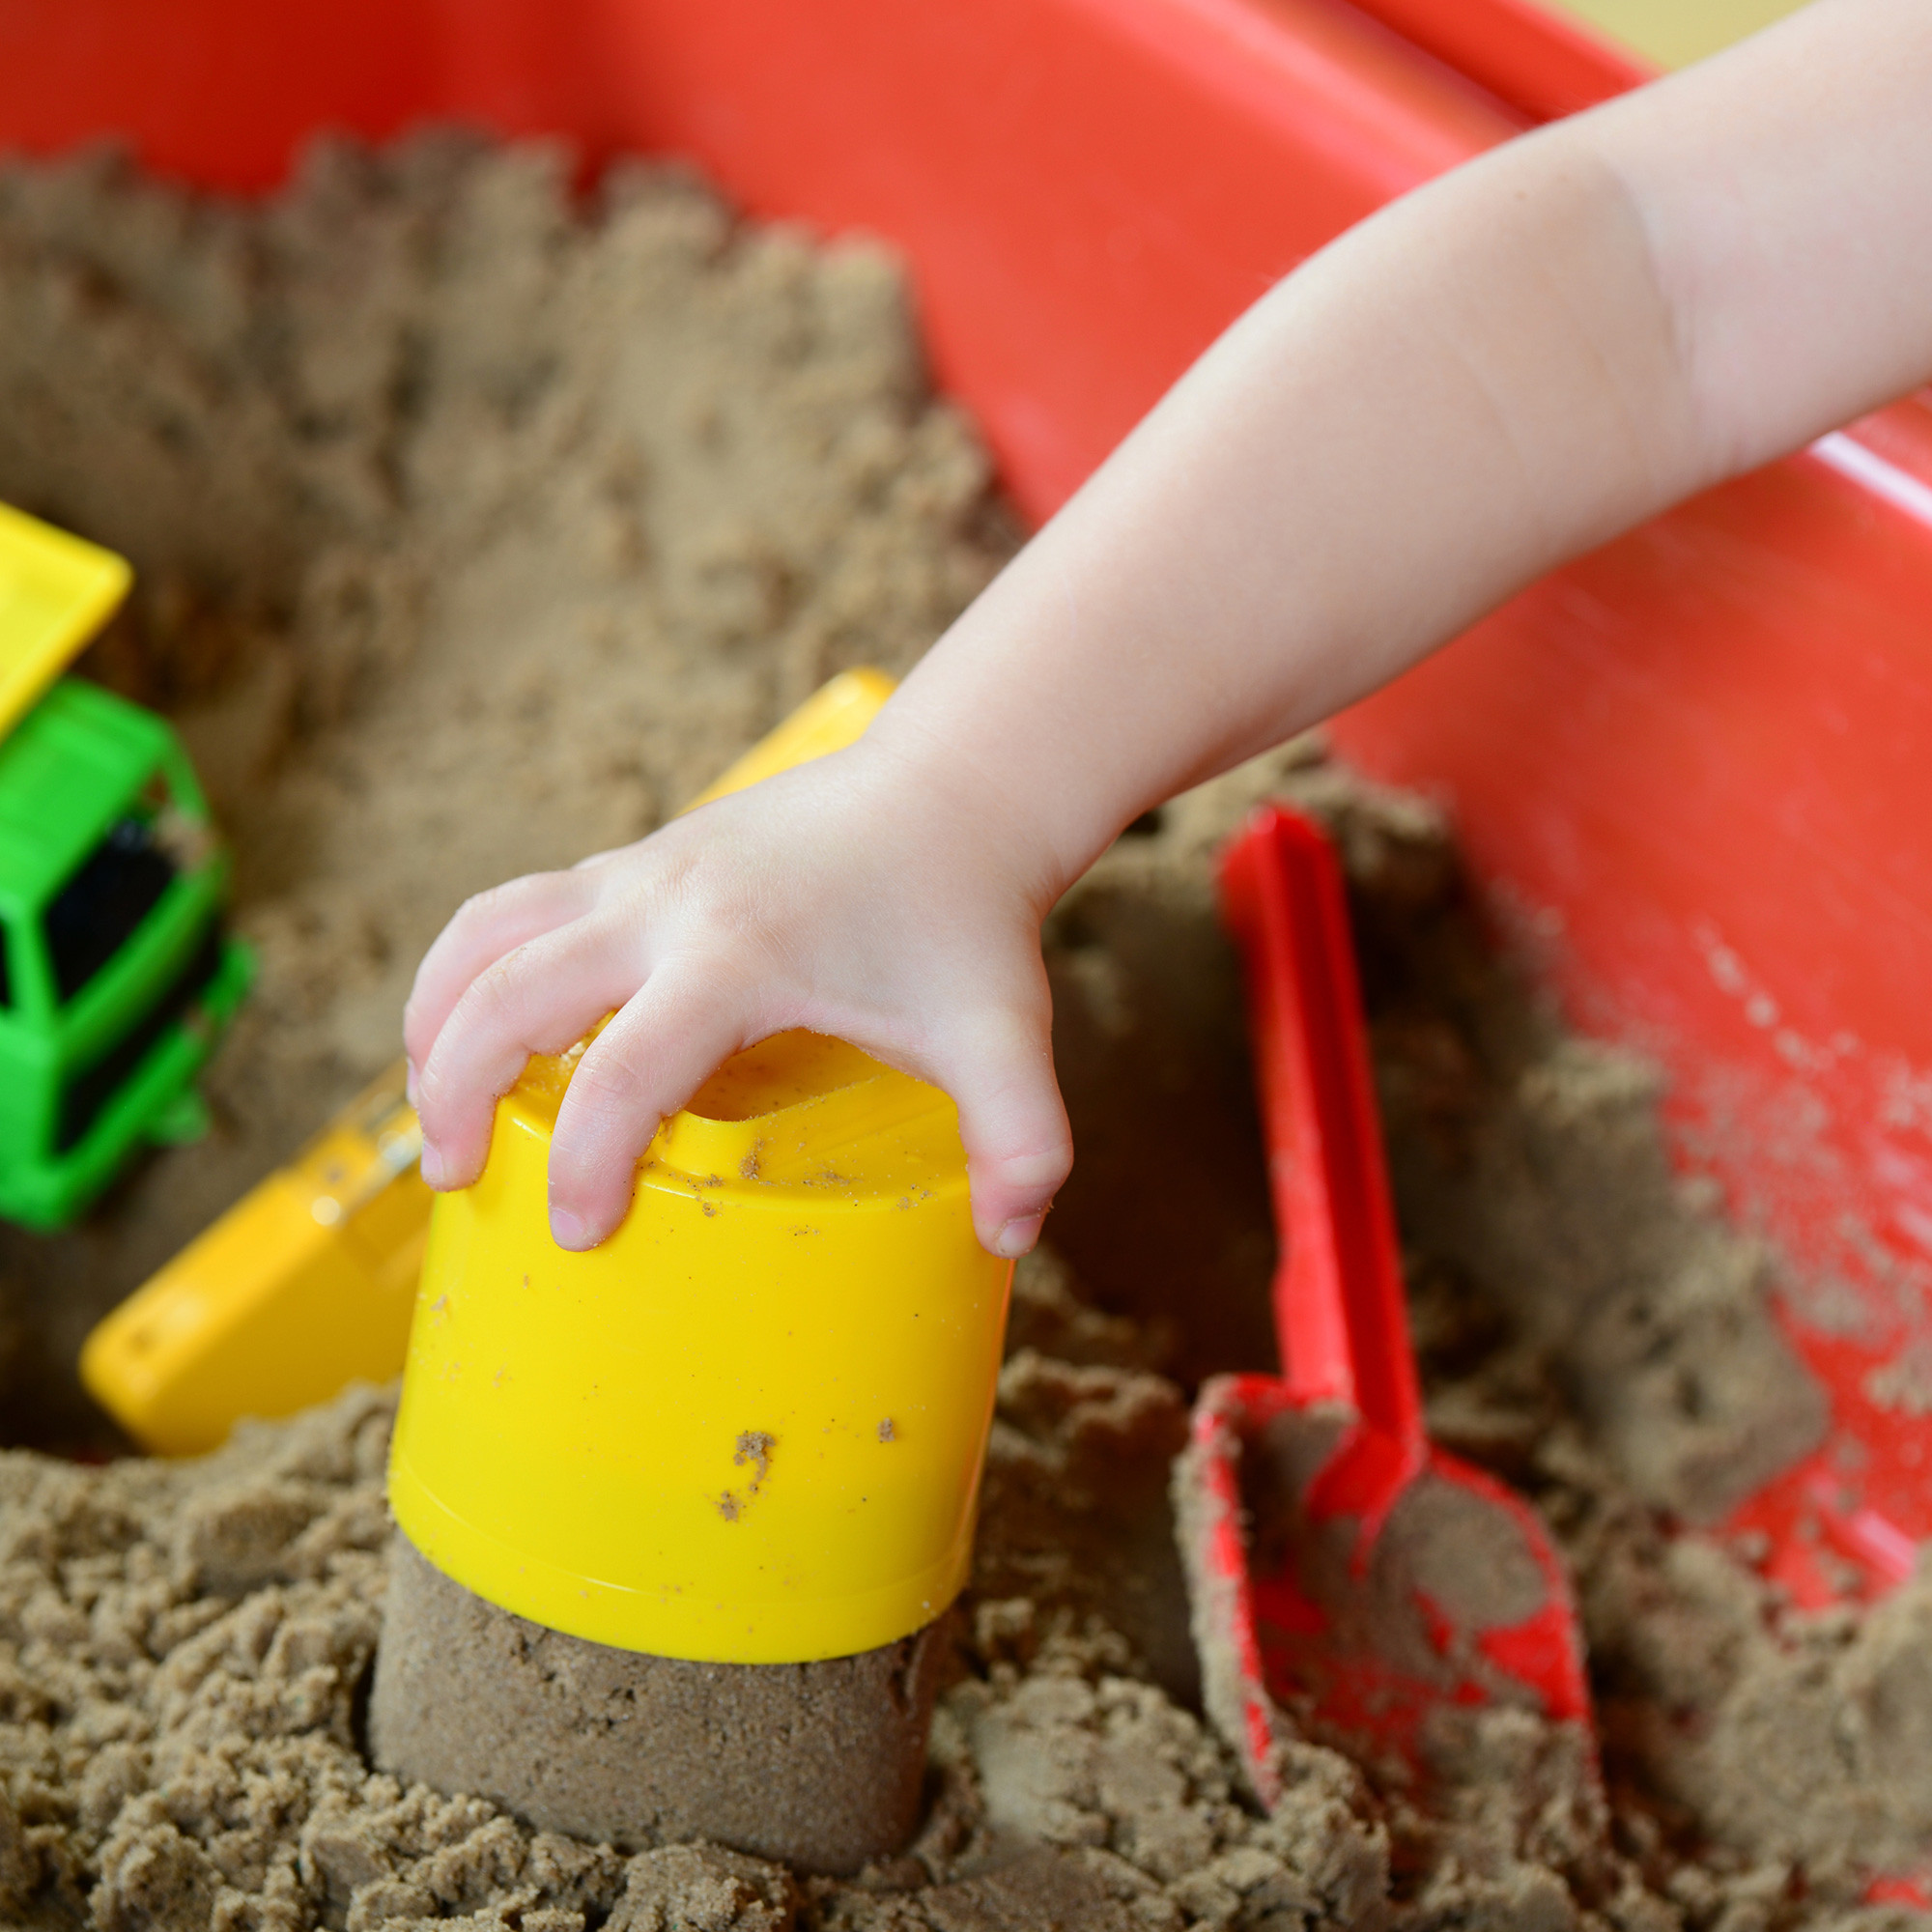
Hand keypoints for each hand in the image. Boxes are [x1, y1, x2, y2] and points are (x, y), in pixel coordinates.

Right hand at [403, 736, 1072, 1256]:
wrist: (948, 790)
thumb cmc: (966, 919)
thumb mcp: (1004, 1032)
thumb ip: (1022, 1137)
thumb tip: (1008, 1237)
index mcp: (740, 954)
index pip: (628, 1067)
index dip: (587, 1159)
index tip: (578, 1232)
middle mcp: (665, 903)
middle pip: (508, 991)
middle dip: (457, 1092)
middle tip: (456, 1183)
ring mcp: (638, 872)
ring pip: (484, 934)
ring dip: (434, 1022)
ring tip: (432, 1112)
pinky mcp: (632, 862)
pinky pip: (511, 909)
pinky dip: (467, 970)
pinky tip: (474, 1030)